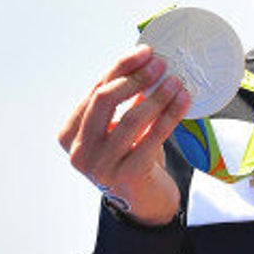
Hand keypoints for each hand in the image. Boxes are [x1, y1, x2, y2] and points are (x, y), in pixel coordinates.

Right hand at [58, 44, 190, 226]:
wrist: (144, 201)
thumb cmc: (130, 156)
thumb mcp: (119, 128)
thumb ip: (123, 100)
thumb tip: (146, 61)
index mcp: (70, 134)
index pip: (96, 90)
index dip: (121, 68)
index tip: (145, 52)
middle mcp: (80, 151)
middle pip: (105, 100)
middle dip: (135, 77)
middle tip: (161, 64)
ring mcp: (101, 166)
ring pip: (131, 119)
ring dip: (157, 96)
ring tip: (176, 81)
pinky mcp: (127, 176)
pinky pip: (153, 137)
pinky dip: (170, 115)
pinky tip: (183, 100)